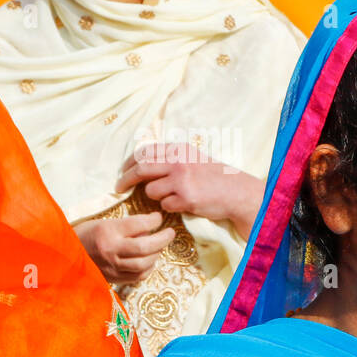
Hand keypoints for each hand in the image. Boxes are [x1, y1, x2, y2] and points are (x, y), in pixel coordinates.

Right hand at [74, 213, 174, 283]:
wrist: (65, 255)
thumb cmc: (85, 235)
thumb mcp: (102, 222)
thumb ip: (126, 226)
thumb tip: (150, 227)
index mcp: (107, 231)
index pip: (138, 224)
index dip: (153, 221)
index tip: (158, 218)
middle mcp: (111, 250)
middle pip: (146, 247)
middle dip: (163, 239)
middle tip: (170, 233)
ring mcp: (113, 267)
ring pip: (145, 264)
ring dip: (157, 254)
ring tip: (159, 246)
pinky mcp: (114, 278)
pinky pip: (139, 276)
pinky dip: (149, 268)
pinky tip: (150, 260)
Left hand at [117, 143, 259, 232]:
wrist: (238, 192)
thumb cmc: (216, 176)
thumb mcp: (194, 158)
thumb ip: (171, 157)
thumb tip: (142, 162)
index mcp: (179, 149)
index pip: (144, 152)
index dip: (129, 162)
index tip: (124, 170)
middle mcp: (178, 162)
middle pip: (141, 169)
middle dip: (125, 179)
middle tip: (119, 187)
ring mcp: (182, 180)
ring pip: (151, 190)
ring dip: (156, 196)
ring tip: (171, 197)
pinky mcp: (186, 198)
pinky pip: (165, 205)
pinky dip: (170, 207)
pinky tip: (183, 204)